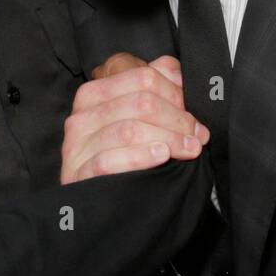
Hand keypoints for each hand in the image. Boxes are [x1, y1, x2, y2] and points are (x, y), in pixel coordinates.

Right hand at [61, 53, 207, 182]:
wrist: (99, 202)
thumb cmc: (121, 154)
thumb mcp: (137, 116)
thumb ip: (156, 87)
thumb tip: (177, 73)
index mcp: (96, 92)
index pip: (143, 76)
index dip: (176, 94)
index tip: (196, 117)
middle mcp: (83, 114)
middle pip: (141, 101)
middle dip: (177, 119)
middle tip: (198, 136)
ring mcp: (77, 144)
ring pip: (130, 129)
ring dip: (168, 138)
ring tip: (189, 149)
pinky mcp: (78, 172)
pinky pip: (110, 160)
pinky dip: (141, 156)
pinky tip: (161, 156)